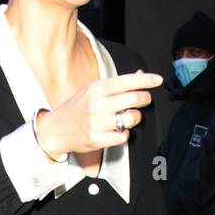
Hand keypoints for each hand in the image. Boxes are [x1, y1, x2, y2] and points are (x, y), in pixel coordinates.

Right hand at [34, 71, 163, 158]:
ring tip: (128, 116)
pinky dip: (124, 133)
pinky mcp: (98, 139)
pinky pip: (123, 136)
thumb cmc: (76, 108)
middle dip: (144, 99)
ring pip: (131, 119)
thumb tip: (139, 75)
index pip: (126, 81)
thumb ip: (116, 84)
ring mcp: (98, 123)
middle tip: (144, 99)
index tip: (158, 80)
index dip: (145, 81)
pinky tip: (117, 130)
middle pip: (133, 99)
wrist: (56, 129)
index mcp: (96, 89)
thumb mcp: (92, 90)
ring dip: (135, 117)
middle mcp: (97, 104)